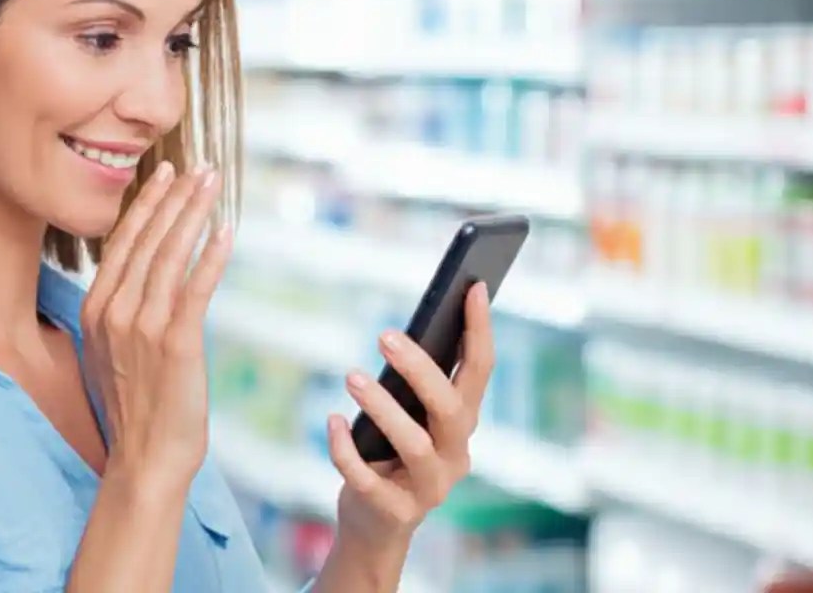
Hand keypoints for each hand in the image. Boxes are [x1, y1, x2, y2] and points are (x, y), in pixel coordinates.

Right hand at [79, 162, 232, 491]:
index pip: (121, 243)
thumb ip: (122, 311)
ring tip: (212, 183)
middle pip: (146, 240)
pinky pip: (194, 289)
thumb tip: (143, 278)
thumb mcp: (112, 352)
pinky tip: (225, 230)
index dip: (145, 205)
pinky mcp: (175, 344)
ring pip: (169, 255)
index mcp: (95, 310)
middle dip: (174, 198)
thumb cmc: (136, 407)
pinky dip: (210, 256)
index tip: (162, 175)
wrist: (146, 460)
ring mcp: (141, 328)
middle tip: (198, 166)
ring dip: (193, 214)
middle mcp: (113, 313)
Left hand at [328, 282, 494, 546]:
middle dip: (420, 370)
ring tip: (351, 377)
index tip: (473, 287)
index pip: (481, 371)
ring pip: (415, 445)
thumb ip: (413, 385)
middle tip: (384, 336)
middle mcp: (456, 455)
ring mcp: (429, 487)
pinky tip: (332, 422)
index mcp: (463, 423)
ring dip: (382, 408)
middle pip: (451, 409)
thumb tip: (402, 335)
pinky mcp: (394, 510)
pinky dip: (346, 449)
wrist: (374, 526)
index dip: (480, 330)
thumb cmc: (389, 454)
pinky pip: (367, 478)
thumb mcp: (408, 417)